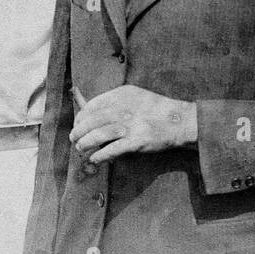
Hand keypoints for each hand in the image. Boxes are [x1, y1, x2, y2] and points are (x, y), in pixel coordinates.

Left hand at [70, 85, 195, 162]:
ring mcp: (131, 125)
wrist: (179, 121)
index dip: (81, 117)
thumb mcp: (134, 96)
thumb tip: (85, 104)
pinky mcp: (137, 141)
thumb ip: (113, 100)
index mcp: (122, 94)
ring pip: (98, 135)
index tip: (78, 125)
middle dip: (79, 131)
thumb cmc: (155, 109)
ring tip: (81, 149)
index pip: (92, 106)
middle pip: (92, 121)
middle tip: (75, 139)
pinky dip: (100, 155)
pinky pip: (112, 149)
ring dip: (85, 144)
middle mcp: (124, 108)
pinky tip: (95, 158)